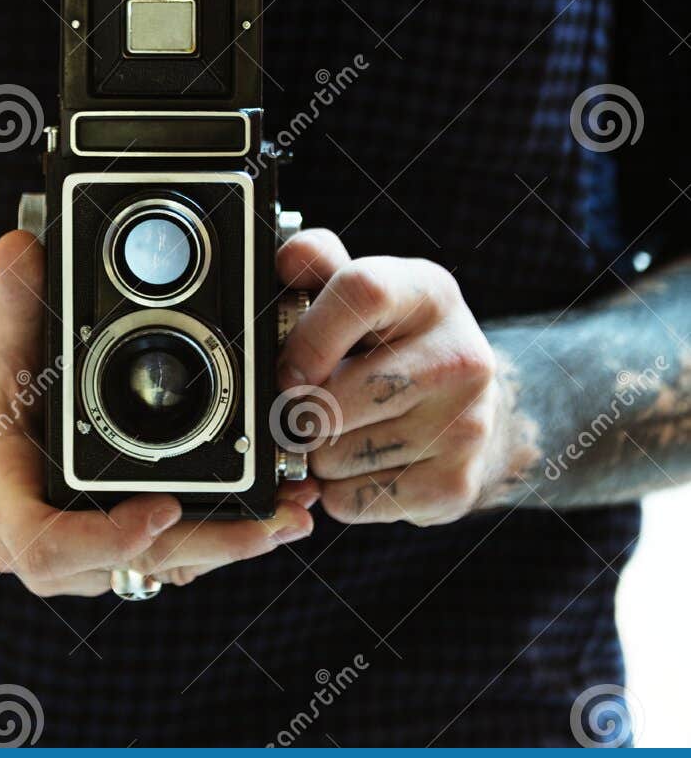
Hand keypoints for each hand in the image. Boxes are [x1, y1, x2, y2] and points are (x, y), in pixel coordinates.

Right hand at [0, 229, 316, 596]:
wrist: (7, 423)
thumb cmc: (2, 387)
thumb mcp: (3, 340)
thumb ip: (14, 298)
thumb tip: (18, 248)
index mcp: (8, 501)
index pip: (45, 545)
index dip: (102, 538)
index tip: (160, 509)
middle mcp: (49, 542)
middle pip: (127, 563)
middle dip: (202, 543)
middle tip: (265, 521)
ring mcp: (92, 554)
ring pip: (162, 565)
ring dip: (229, 545)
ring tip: (288, 516)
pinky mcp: (128, 548)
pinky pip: (177, 554)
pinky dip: (226, 537)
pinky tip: (277, 517)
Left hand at [276, 229, 504, 525]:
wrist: (471, 410)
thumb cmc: (396, 342)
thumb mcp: (366, 290)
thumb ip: (321, 264)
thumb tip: (286, 257)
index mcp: (429, 292)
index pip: (361, 292)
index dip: (307, 334)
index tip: (285, 368)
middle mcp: (460, 355)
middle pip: (335, 397)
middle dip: (299, 410)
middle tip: (304, 404)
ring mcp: (464, 425)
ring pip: (335, 455)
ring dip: (315, 453)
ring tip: (339, 430)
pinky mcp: (454, 484)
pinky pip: (354, 501)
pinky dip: (338, 491)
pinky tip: (361, 463)